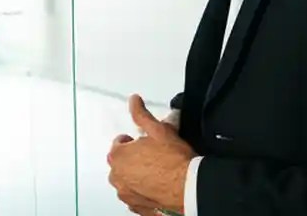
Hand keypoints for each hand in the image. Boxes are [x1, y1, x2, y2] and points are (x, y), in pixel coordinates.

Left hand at [107, 95, 195, 214]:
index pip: (119, 144)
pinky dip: (143, 192)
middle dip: (133, 159)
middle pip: (121, 163)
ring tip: (157, 172)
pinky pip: (136, 197)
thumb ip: (142, 114)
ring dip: (137, 176)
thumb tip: (134, 100)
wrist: (189, 188)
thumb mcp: (159, 130)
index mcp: (118, 156)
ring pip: (127, 181)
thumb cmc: (174, 159)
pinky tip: (157, 187)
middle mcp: (117, 177)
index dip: (133, 142)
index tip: (144, 143)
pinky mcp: (137, 207)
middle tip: (153, 156)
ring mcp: (126, 195)